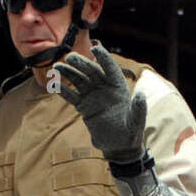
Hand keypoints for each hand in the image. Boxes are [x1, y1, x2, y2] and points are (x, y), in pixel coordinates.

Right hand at [52, 44, 147, 164]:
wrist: (118, 147)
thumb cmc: (131, 134)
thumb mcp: (136, 122)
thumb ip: (138, 109)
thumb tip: (141, 95)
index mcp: (119, 88)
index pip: (111, 69)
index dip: (104, 58)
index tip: (95, 48)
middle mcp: (105, 89)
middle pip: (91, 71)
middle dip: (81, 63)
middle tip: (70, 57)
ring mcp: (93, 97)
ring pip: (79, 81)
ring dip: (68, 73)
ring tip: (57, 67)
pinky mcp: (84, 107)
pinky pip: (72, 96)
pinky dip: (63, 90)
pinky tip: (54, 84)